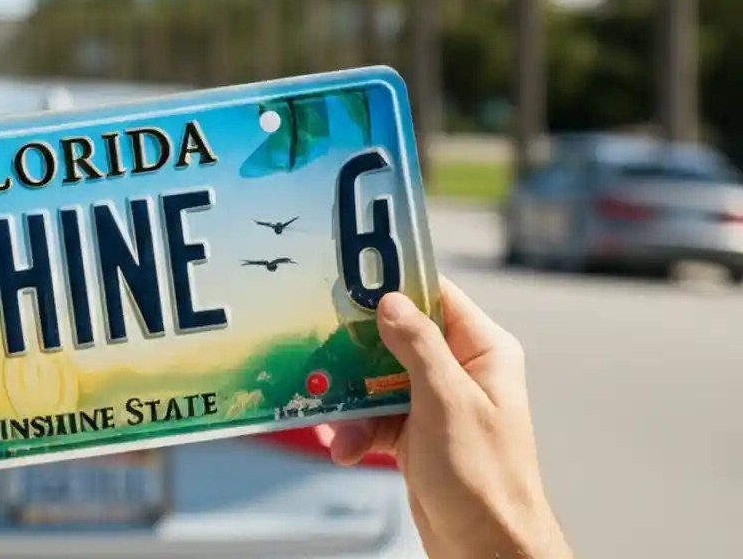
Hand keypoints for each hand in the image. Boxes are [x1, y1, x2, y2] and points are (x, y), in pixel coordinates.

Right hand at [324, 277, 571, 557]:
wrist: (485, 548)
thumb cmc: (483, 477)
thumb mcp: (447, 402)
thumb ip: (418, 346)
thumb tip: (389, 299)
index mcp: (483, 350)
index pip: (435, 296)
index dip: (394, 283)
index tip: (350, 275)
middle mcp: (459, 369)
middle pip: (396, 336)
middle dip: (357, 351)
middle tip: (321, 348)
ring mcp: (434, 402)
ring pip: (376, 378)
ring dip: (351, 401)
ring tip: (337, 425)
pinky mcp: (414, 433)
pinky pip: (373, 415)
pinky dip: (356, 430)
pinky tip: (344, 448)